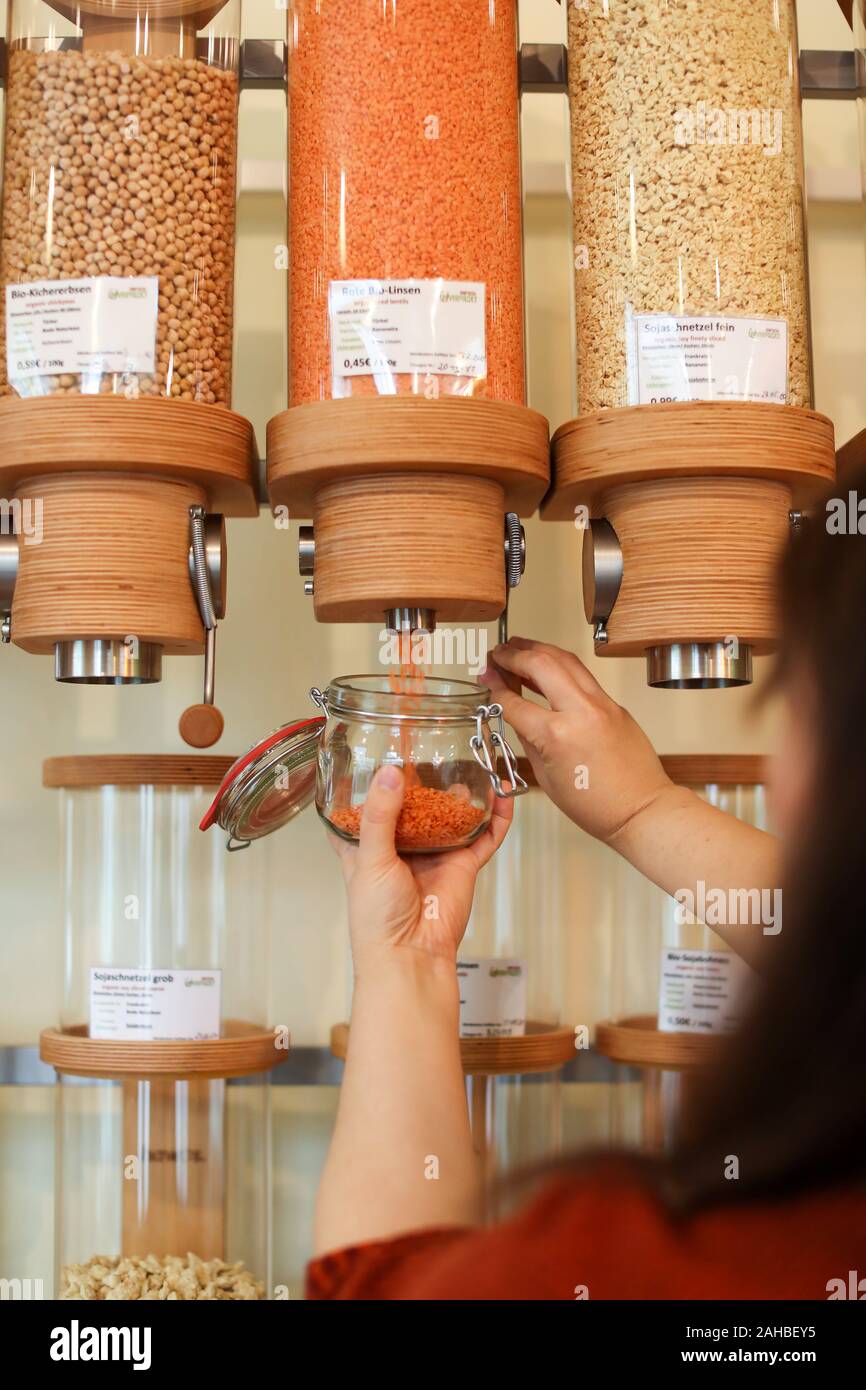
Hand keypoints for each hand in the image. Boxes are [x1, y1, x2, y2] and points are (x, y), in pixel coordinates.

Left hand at [329, 765, 512, 969]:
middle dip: (424, 781)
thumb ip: (380, 816)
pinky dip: (496, 818)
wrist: (410, 954)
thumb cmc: (376, 917)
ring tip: (472, 762)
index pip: (365, 808)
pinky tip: (504, 795)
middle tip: (432, 747)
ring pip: (453, 816)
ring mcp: (436, 854)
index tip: (375, 753)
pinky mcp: (463, 865)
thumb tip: (389, 774)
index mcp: (368, 845)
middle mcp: (403, 846)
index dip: (369, 783)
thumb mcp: (369, 859)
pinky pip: (484, 837)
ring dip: (463, 793)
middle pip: (415, 805)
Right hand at [485, 637, 673, 847]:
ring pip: (566, 660)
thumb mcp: (546, 776)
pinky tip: (547, 666)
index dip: (494, 687)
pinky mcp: (614, 704)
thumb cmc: (596, 805)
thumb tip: (513, 711)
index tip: (485, 678)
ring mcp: (602, 704)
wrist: (640, 809)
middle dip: (515, 654)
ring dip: (539, 649)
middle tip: (498, 653)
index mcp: (558, 735)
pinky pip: (583, 675)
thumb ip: (528, 737)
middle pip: (541, 664)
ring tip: (519, 645)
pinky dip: (561, 665)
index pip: (515, 702)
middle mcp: (581, 711)